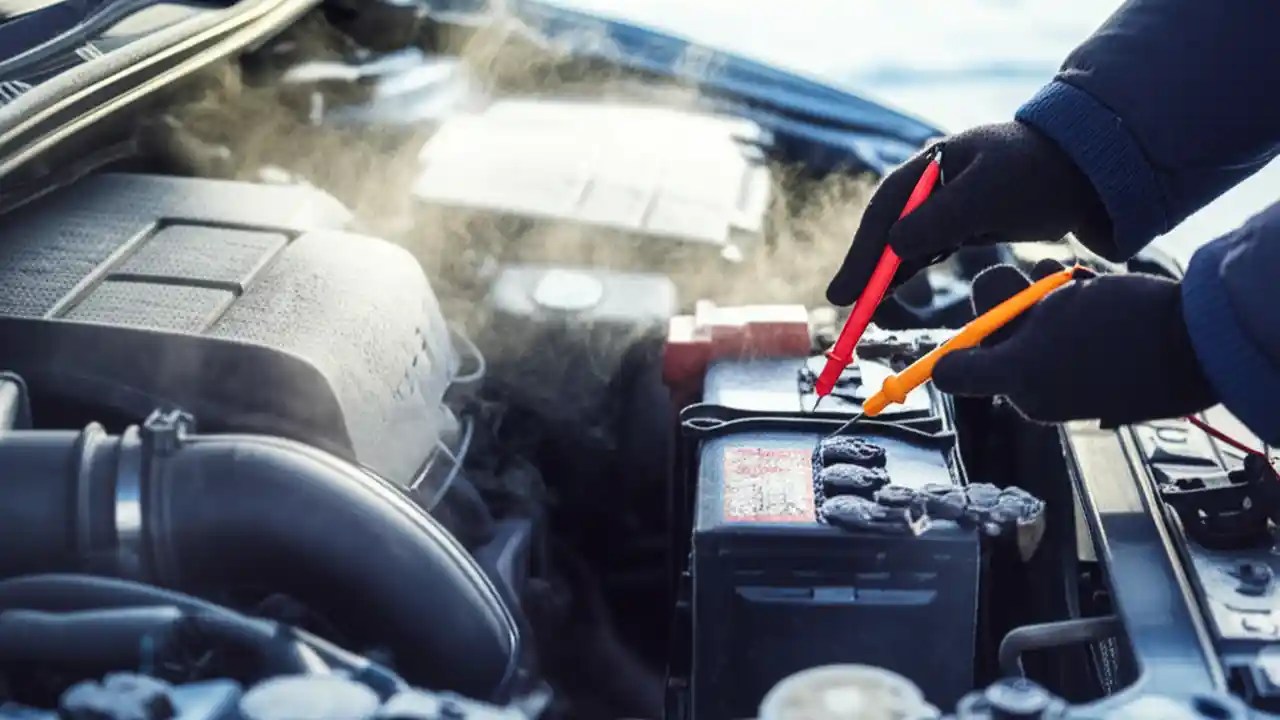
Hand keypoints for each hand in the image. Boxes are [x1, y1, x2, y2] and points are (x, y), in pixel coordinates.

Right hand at [826, 122, 1110, 305]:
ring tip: (859, 307)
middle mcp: (929, 184)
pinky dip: (904, 272)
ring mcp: (943, 204)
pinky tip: (889, 292)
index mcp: (930, 166)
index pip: (885, 211)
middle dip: (864, 267)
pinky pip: (923, 251)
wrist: (1085, 173)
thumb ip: (942, 218)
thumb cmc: (1039, 174)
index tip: (846, 289)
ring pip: (901, 243)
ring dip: (880, 273)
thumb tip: (893, 247)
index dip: (862, 252)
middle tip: (842, 305)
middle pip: (885, 228)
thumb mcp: (990, 192)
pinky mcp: (961, 224)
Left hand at [932, 261, 1216, 425]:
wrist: (1194, 336)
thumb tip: (936, 374)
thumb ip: (978, 371)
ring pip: (1037, 306)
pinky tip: (1087, 277)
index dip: (973, 330)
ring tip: (1063, 274)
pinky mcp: (1109, 332)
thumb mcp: (1027, 364)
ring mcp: (1080, 355)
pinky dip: (1074, 284)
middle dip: (1011, 294)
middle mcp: (1049, 378)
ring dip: (1043, 283)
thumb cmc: (1107, 346)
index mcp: (1026, 391)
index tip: (992, 308)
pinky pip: (1073, 302)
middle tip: (1030, 282)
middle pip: (1003, 326)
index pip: (973, 357)